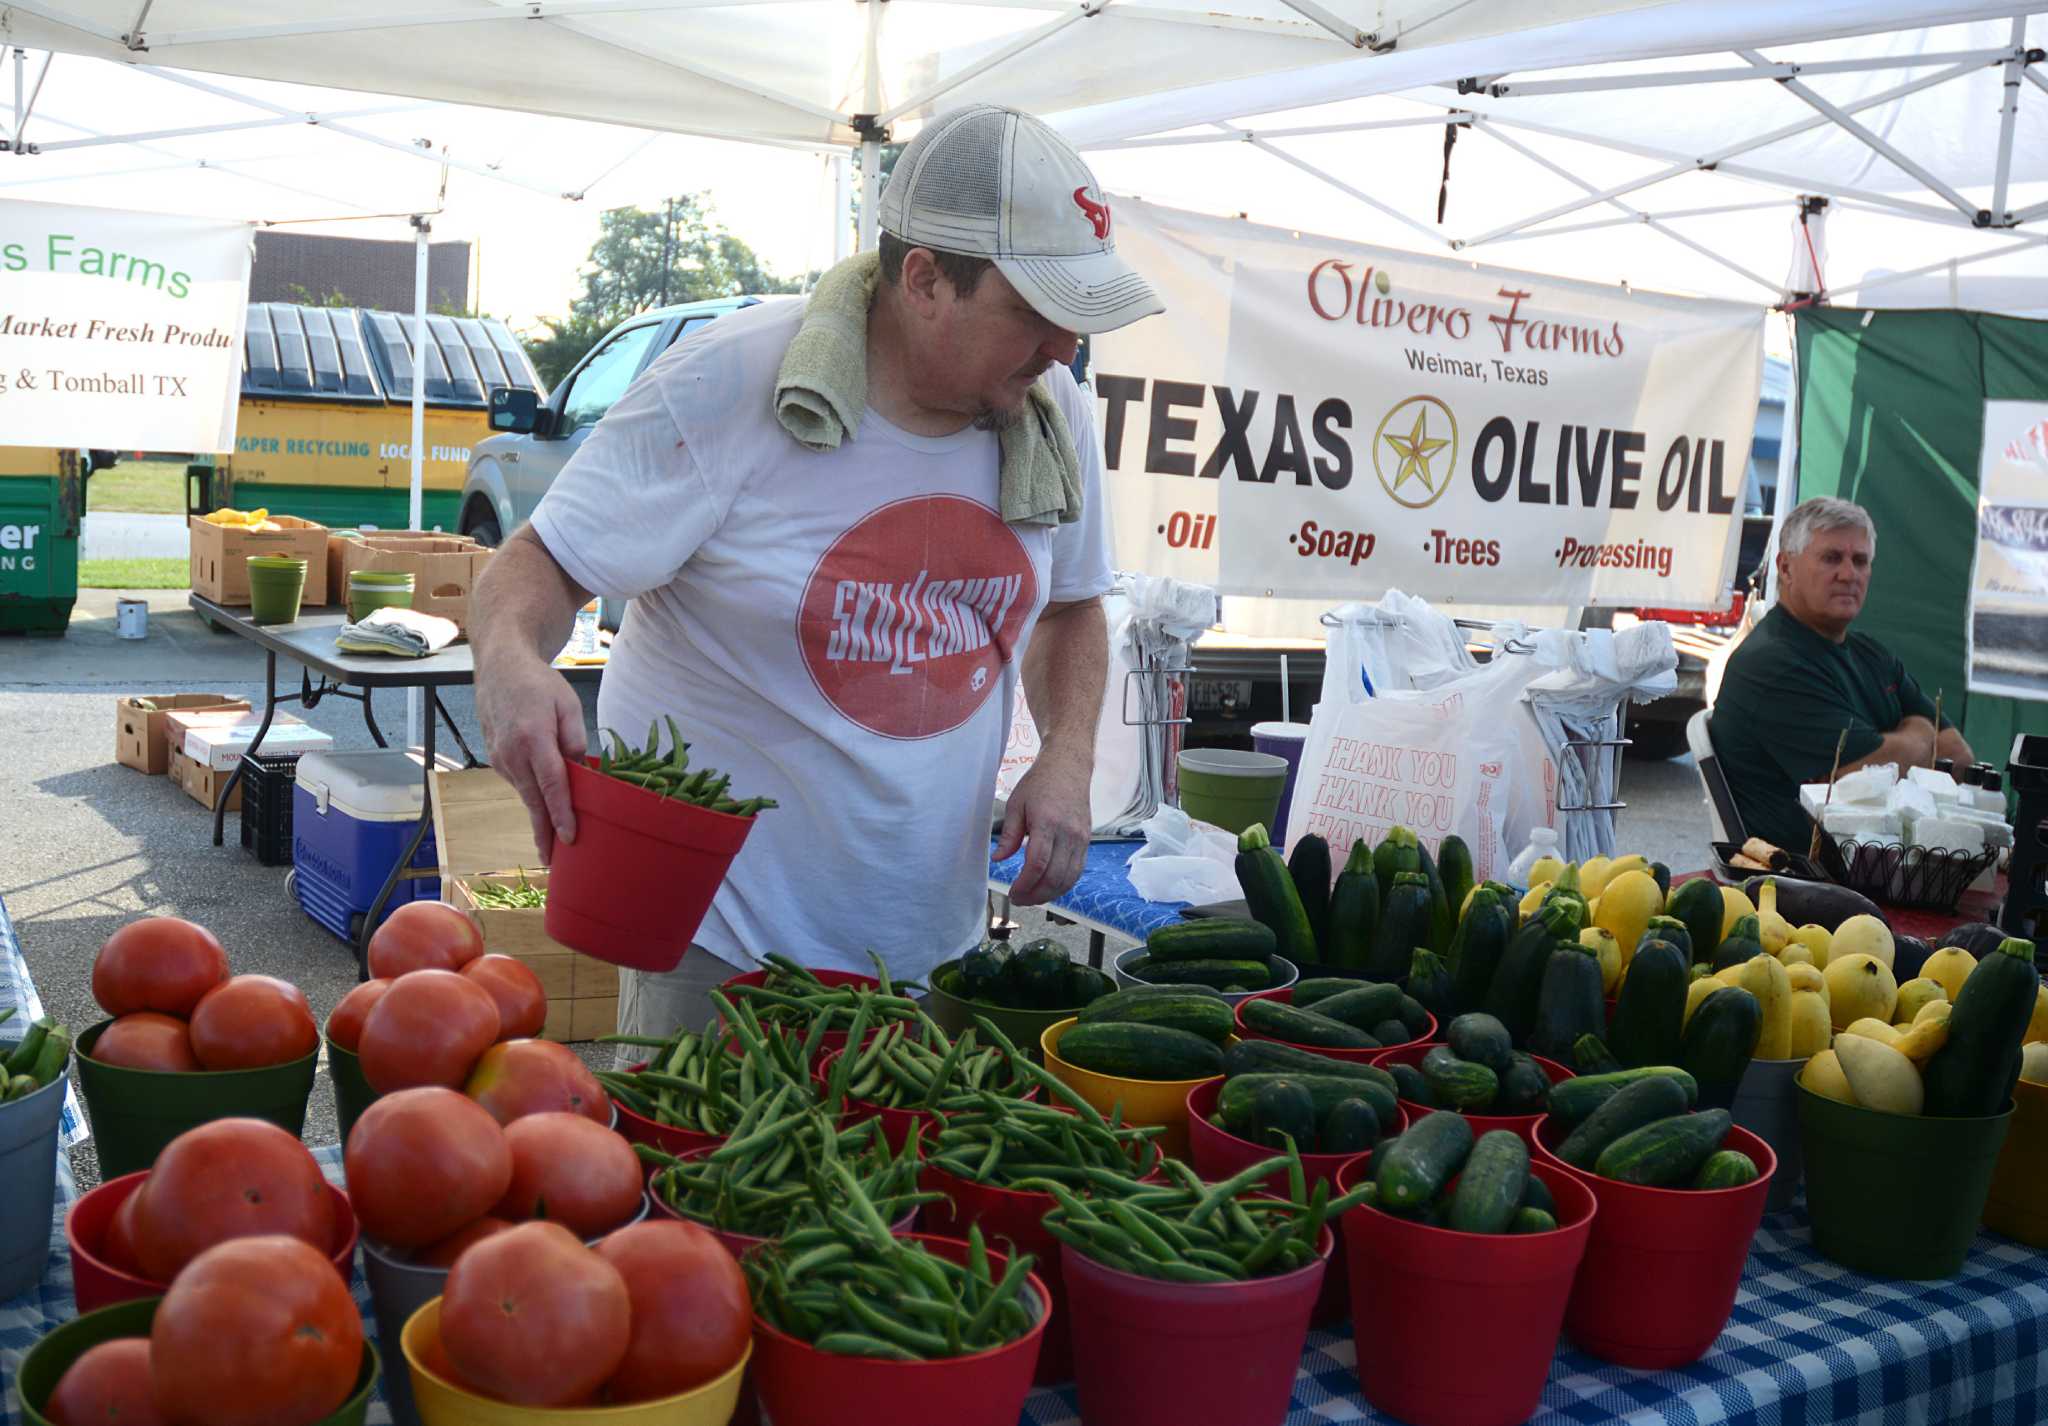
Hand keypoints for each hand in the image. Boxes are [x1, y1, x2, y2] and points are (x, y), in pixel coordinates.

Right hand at [477, 654, 587, 862]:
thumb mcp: (568, 706)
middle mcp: (512, 754)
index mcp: (534, 738)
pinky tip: (545, 810)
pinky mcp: (496, 760)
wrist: (499, 669)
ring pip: (526, 795)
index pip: (552, 784)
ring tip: (554, 845)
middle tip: (555, 863)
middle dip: (544, 834)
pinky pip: (520, 784)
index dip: (561, 814)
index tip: (569, 837)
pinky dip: (533, 798)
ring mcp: (500, 759)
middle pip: (534, 801)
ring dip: (539, 818)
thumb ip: (575, 740)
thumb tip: (583, 774)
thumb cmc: (540, 685)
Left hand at [995, 746, 1091, 904]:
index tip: (1013, 892)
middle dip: (1035, 895)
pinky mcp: (1086, 841)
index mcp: (1047, 822)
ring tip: (1032, 897)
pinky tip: (1049, 887)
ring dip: (1050, 894)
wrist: (1069, 767)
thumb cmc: (1040, 783)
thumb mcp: (1016, 803)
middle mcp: (1068, 833)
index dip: (1024, 884)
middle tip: (1019, 899)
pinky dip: (1063, 884)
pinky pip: (1077, 871)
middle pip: (1054, 877)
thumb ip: (1009, 834)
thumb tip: (999, 859)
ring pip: (1069, 878)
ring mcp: (1080, 839)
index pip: (1037, 864)